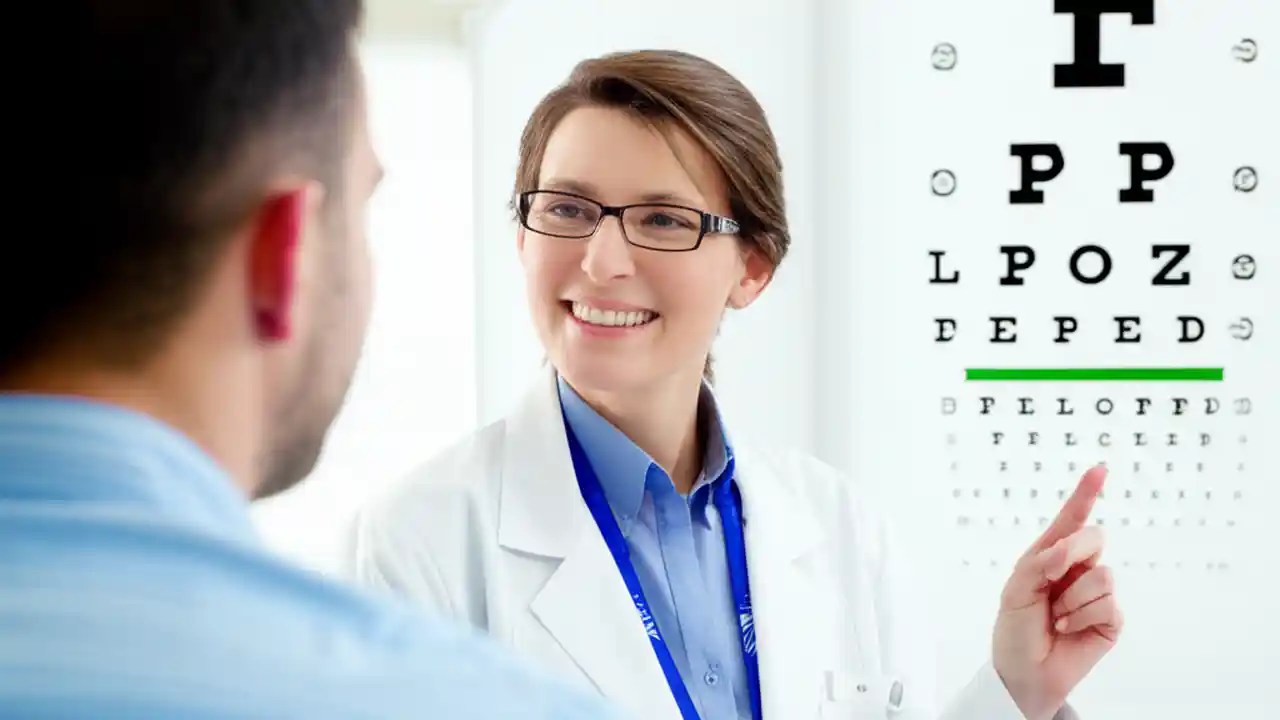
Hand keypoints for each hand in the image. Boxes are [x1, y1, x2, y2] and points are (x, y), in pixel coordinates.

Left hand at [992, 465, 1122, 719]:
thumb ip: (1040, 563)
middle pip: (1094, 538)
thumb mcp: (1016, 590)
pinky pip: (1108, 604)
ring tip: (1055, 616)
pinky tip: (1067, 628)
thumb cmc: (1015, 630)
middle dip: (1072, 555)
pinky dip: (1082, 616)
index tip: (1100, 468)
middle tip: (1051, 579)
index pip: (1070, 520)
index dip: (1085, 493)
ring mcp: (1094, 593)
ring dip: (1073, 598)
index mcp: (1049, 556)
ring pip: (1103, 574)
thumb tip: (1068, 551)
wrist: (1024, 673)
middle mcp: (1076, 569)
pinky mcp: (1110, 618)